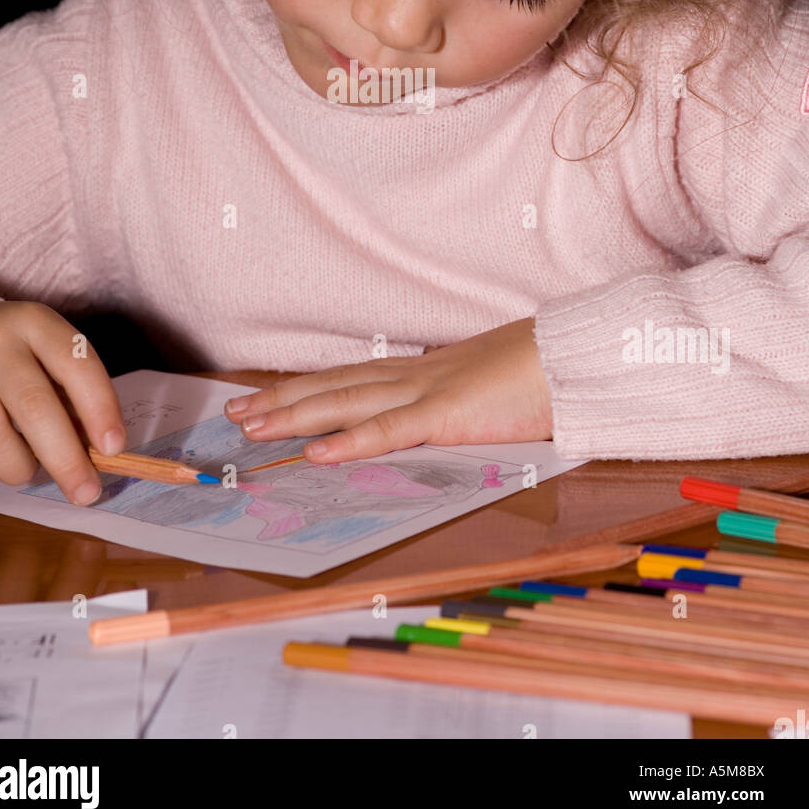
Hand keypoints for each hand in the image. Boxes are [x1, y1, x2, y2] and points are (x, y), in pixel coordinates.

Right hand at [0, 300, 125, 503]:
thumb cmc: (13, 351)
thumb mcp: (46, 351)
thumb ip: (72, 393)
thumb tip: (98, 453)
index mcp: (34, 322)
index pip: (75, 364)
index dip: (99, 409)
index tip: (114, 448)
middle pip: (34, 407)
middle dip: (66, 459)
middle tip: (86, 491)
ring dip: (18, 467)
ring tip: (27, 466)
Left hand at [224, 317, 551, 462]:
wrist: (575, 356)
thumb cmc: (536, 373)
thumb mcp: (480, 388)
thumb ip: (447, 403)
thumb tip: (424, 421)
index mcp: (420, 371)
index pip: (347, 378)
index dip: (303, 388)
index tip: (262, 397)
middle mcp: (412, 376)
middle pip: (333, 387)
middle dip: (280, 402)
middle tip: (233, 416)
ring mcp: (426, 393)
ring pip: (346, 404)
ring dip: (294, 417)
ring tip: (252, 429)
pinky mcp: (446, 415)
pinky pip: (389, 431)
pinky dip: (349, 442)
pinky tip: (315, 452)